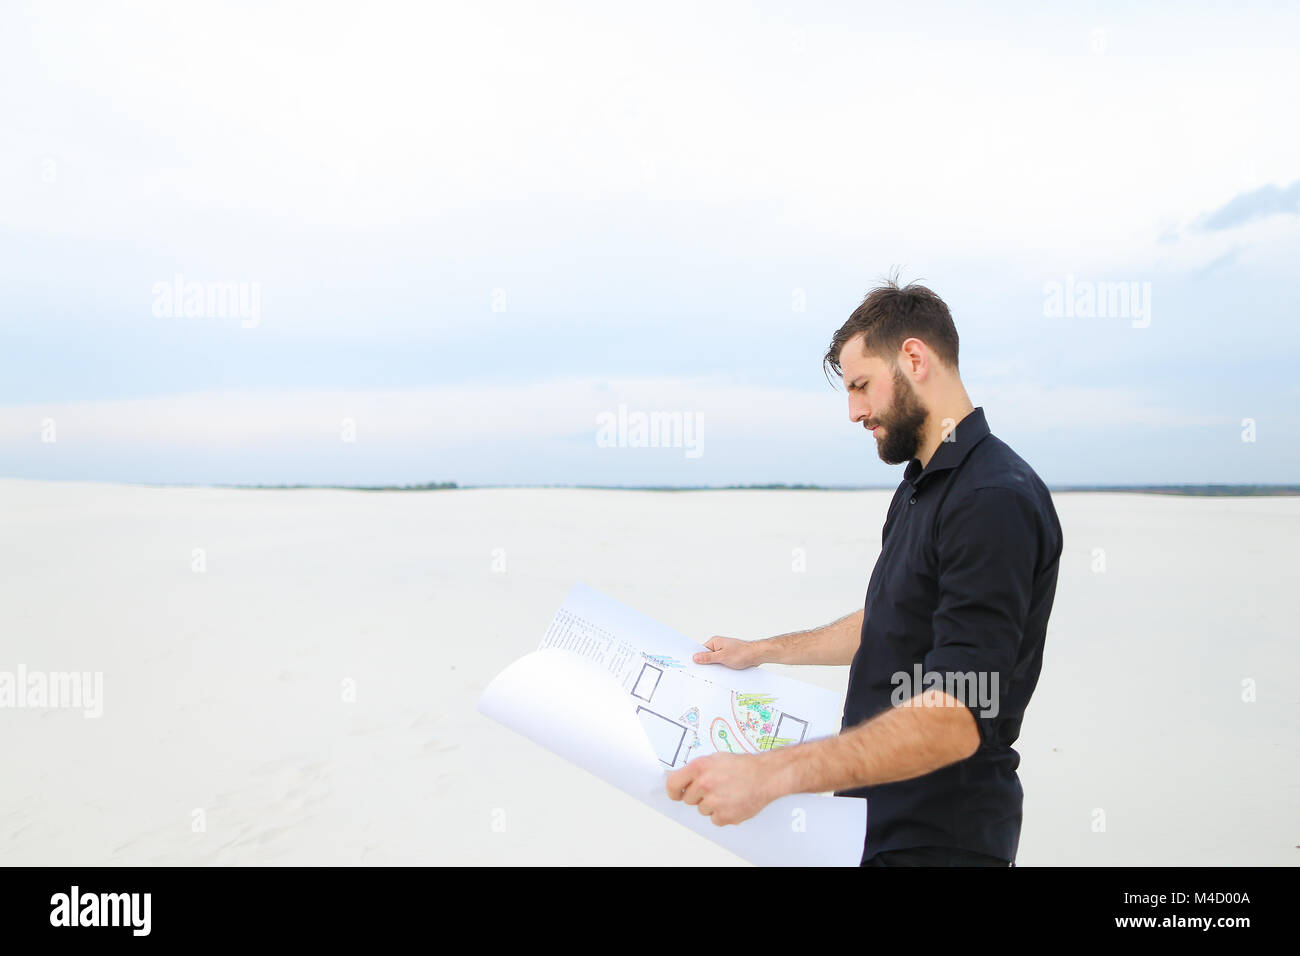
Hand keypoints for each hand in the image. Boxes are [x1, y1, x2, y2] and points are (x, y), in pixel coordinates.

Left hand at [664, 753, 778, 825]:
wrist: (766, 775)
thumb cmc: (743, 766)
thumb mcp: (715, 759)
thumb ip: (697, 770)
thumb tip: (683, 779)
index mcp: (699, 768)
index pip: (673, 784)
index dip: (673, 792)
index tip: (676, 795)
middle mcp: (704, 784)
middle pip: (688, 799)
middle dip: (698, 796)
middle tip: (715, 788)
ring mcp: (714, 802)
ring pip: (702, 810)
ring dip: (712, 805)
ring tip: (727, 793)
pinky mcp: (725, 816)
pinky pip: (715, 820)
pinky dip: (723, 814)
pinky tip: (732, 802)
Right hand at [692, 636, 763, 668]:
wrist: (757, 655)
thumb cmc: (743, 652)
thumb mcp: (722, 657)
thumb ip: (708, 658)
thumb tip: (696, 657)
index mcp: (715, 642)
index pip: (701, 650)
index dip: (697, 659)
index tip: (693, 666)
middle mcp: (719, 645)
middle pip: (707, 657)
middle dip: (706, 664)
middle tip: (704, 672)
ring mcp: (724, 651)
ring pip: (715, 661)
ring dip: (715, 667)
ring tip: (716, 672)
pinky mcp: (729, 657)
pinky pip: (721, 663)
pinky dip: (721, 668)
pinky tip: (722, 673)